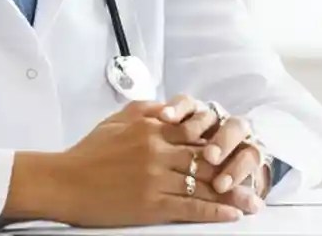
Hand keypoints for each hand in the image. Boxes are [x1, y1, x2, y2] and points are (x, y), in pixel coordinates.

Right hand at [2, 98, 253, 226]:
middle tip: (257, 178)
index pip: (196, 131)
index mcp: (150, 127)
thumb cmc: (88, 153)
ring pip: (203, 184)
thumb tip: (170, 107)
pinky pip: (190, 207)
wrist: (64, 182)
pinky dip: (214, 212)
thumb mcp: (116, 121)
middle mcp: (156, 149)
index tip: (239, 148)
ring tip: (252, 202)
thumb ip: (145, 110)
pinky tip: (229, 215)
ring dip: (233, 195)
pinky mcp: (150, 203)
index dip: (221, 141)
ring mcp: (154, 177)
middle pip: (206, 158)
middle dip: (235, 169)